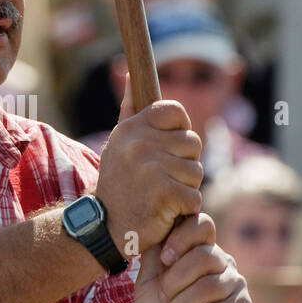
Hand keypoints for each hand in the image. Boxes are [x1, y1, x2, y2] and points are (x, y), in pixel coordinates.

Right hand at [95, 99, 203, 254]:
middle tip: (161, 181)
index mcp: (132, 128)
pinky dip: (184, 210)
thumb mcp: (120, 144)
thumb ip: (130, 110)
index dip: (179, 132)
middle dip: (184, 165)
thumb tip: (133, 74)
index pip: (175, 111)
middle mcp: (139, 143)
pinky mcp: (163, 193)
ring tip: (161, 197)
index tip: (167, 151)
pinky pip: (195, 197)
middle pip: (193, 143)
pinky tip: (164, 212)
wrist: (104, 228)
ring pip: (196, 171)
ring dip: (185, 189)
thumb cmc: (120, 185)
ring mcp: (151, 167)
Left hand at [133, 211, 252, 302]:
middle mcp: (223, 262)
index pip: (201, 225)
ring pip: (209, 287)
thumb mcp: (149, 283)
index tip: (164, 260)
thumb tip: (156, 225)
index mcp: (200, 250)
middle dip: (175, 282)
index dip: (181, 237)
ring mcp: (236, 285)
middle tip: (163, 301)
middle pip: (203, 256)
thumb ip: (154, 254)